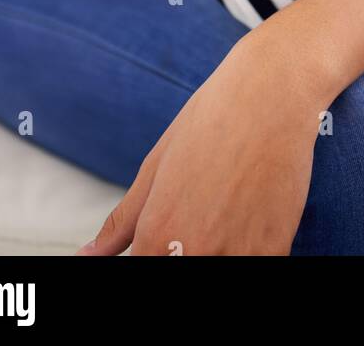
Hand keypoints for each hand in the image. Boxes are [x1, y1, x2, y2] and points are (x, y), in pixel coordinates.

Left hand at [74, 29, 322, 255]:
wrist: (272, 93)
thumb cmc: (212, 119)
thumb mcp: (157, 166)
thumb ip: (121, 220)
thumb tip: (89, 255)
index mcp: (155, 236)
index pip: (144, 270)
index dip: (151, 255)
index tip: (162, 240)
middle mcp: (193, 253)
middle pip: (179, 270)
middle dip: (180, 251)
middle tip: (199, 213)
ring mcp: (237, 256)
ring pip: (216, 270)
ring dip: (216, 251)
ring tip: (223, 214)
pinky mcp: (275, 251)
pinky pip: (254, 267)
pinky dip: (248, 250)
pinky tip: (248, 218)